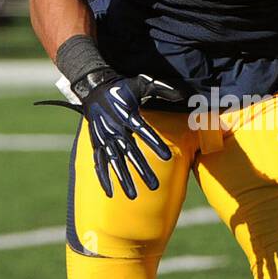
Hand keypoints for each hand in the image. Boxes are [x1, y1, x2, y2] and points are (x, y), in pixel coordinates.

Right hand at [38, 71, 182, 199]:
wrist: (93, 88)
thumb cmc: (121, 88)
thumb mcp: (141, 82)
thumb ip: (162, 88)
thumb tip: (183, 92)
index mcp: (127, 114)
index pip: (143, 131)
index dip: (154, 143)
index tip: (167, 157)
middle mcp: (115, 129)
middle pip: (130, 153)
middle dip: (142, 170)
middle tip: (154, 187)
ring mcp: (104, 138)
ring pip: (115, 162)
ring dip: (123, 179)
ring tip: (133, 196)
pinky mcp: (97, 143)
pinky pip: (99, 163)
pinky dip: (103, 177)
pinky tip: (110, 192)